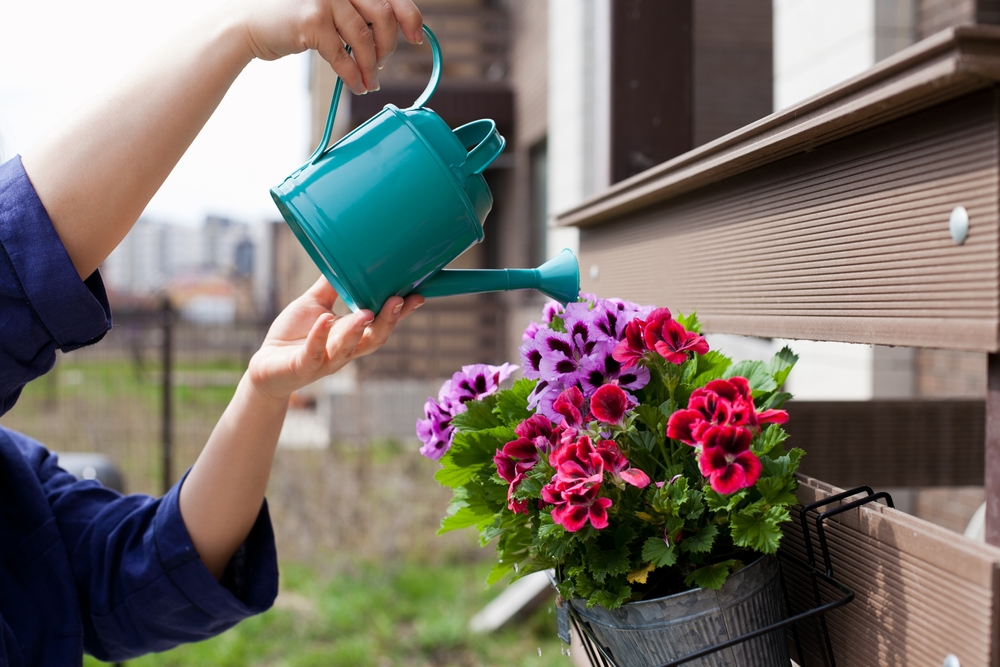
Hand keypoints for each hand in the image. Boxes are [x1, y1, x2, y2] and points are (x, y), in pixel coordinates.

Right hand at [237, 0, 422, 93]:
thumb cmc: (292, 17)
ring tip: (368, 81)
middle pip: (384, 16)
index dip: (410, 17)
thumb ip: (357, 13)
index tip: (416, 38)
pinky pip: (343, 56)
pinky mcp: (312, 21)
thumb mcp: (330, 7)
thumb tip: (392, 36)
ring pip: (365, 39)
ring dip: (371, 67)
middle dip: (388, 46)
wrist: (247, 23)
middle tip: (381, 63)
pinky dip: (353, 76)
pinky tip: (356, 85)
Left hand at [247, 277, 423, 400]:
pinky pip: (313, 352)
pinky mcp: (303, 366)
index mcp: (352, 335)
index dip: (401, 313)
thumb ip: (332, 285)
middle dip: (388, 321)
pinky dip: (319, 336)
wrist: (267, 366)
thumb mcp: (315, 304)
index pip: (381, 325)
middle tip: (399, 300)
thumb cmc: (294, 335)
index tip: (418, 296)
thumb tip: (347, 255)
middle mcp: (344, 350)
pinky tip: (324, 320)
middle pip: (373, 340)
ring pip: (347, 349)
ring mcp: (325, 360)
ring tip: (367, 312)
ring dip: (358, 331)